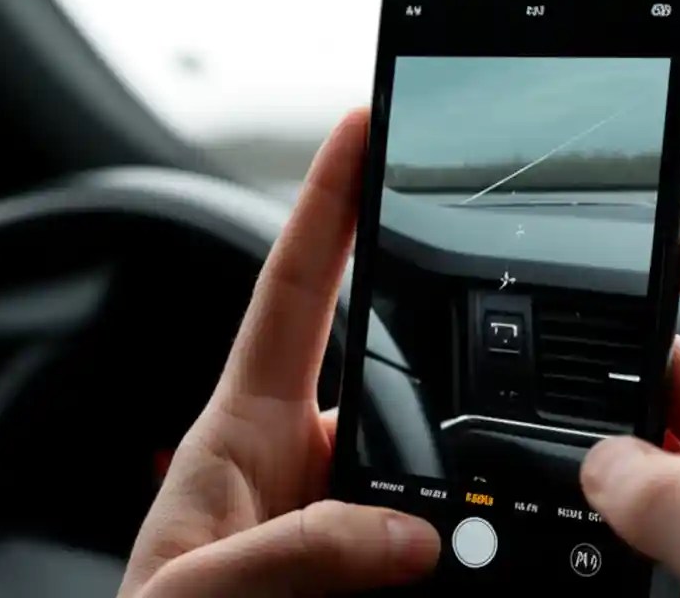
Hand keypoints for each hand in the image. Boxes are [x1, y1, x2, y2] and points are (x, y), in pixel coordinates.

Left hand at [118, 109, 439, 596]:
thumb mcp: (199, 589)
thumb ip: (293, 551)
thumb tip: (409, 531)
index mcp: (244, 430)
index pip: (296, 290)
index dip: (328, 202)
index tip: (363, 127)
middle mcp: (302, 461)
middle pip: (393, 384)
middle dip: (441, 389)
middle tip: (480, 429)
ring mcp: (341, 514)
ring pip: (430, 471)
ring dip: (459, 494)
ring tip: (449, 547)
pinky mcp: (370, 564)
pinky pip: (436, 535)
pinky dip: (465, 543)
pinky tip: (468, 566)